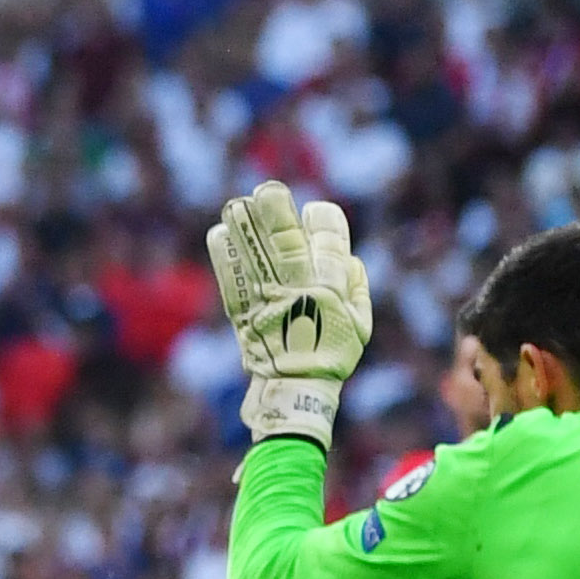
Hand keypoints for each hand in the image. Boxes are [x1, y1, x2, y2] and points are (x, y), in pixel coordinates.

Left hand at [206, 180, 372, 445]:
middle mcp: (299, 289)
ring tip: (236, 204)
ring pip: (257, 256)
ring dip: (245, 228)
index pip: (330, 242)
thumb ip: (357, 288)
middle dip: (277, 214)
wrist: (296, 388)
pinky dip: (225, 257)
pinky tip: (219, 234)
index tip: (313, 210)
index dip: (321, 220)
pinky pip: (232, 280)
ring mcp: (268, 300)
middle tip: (267, 190)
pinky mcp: (242, 312)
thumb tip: (349, 259)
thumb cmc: (332, 354)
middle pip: (288, 243)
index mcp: (332, 288)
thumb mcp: (360, 324)